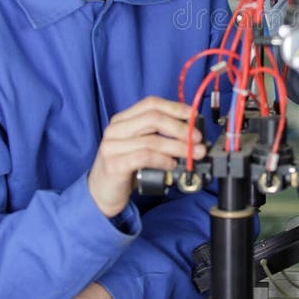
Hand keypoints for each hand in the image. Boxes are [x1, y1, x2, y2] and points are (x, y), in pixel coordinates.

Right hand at [88, 95, 205, 217]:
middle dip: (180, 128)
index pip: (151, 104)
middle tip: (197, 138)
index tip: (193, 115)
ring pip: (152, 140)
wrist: (100, 194)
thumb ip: (157, 136)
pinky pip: (144, 157)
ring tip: (192, 154)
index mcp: (122, 120)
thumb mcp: (139, 147)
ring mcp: (112, 146)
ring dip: (178, 147)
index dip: (175, 107)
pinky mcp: (114, 164)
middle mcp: (115, 129)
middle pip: (153, 119)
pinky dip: (163, 160)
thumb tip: (190, 134)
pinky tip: (172, 165)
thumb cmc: (125, 169)